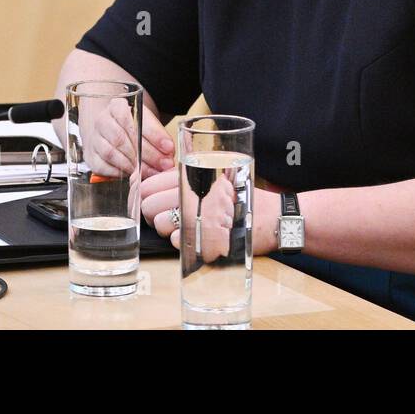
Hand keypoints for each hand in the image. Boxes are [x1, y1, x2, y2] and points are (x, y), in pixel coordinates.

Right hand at [69, 97, 175, 179]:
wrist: (110, 130)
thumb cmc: (131, 126)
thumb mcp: (146, 122)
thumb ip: (158, 134)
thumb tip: (168, 152)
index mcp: (116, 106)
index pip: (134, 119)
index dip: (153, 135)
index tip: (169, 147)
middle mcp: (101, 121)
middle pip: (122, 138)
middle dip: (146, 154)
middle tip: (163, 164)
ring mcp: (93, 139)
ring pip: (111, 153)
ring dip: (133, 165)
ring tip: (151, 171)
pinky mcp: (90, 157)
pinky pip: (103, 166)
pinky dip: (119, 172)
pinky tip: (133, 174)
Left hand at [142, 169, 282, 258]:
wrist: (273, 217)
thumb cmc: (242, 198)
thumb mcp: (215, 177)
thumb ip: (186, 179)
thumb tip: (148, 187)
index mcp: (193, 172)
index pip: (148, 184)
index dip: (141, 196)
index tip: (145, 202)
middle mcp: (193, 188)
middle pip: (149, 205)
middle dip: (152, 215)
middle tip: (166, 218)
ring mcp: (198, 211)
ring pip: (161, 223)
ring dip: (166, 230)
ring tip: (183, 228)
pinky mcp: (205, 234)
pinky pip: (177, 240)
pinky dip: (182, 241)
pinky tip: (195, 236)